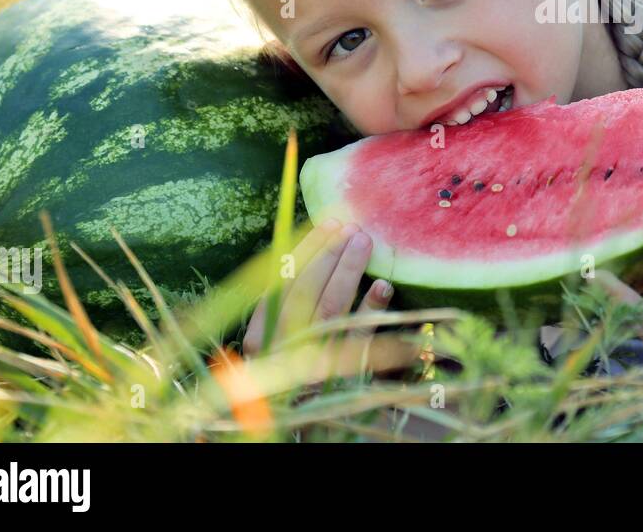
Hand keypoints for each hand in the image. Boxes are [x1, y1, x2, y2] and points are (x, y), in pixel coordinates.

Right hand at [242, 219, 394, 374]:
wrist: (294, 419)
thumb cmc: (287, 370)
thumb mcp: (275, 339)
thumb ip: (285, 303)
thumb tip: (315, 250)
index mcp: (259, 338)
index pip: (282, 283)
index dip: (306, 251)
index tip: (328, 223)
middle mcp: (280, 349)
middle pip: (306, 293)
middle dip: (331, 255)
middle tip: (353, 228)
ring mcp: (309, 363)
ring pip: (330, 310)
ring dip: (349, 272)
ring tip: (365, 243)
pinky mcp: (340, 378)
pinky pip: (358, 341)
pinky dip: (370, 311)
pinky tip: (384, 287)